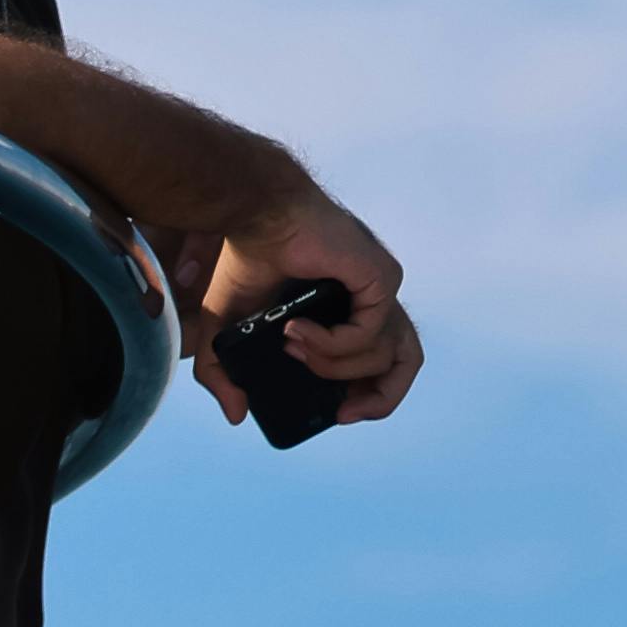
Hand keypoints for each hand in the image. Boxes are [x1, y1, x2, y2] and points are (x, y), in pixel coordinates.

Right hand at [195, 198, 422, 428]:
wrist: (258, 212)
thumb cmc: (247, 257)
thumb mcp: (224, 326)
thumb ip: (222, 372)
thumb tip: (236, 415)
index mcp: (348, 313)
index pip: (380, 364)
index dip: (367, 396)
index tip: (336, 411)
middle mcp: (371, 302)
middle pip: (404, 364)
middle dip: (379, 400)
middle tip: (340, 411)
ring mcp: (380, 290)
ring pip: (385, 357)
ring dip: (333, 367)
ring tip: (291, 344)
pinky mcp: (381, 279)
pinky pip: (369, 334)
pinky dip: (333, 345)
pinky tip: (295, 328)